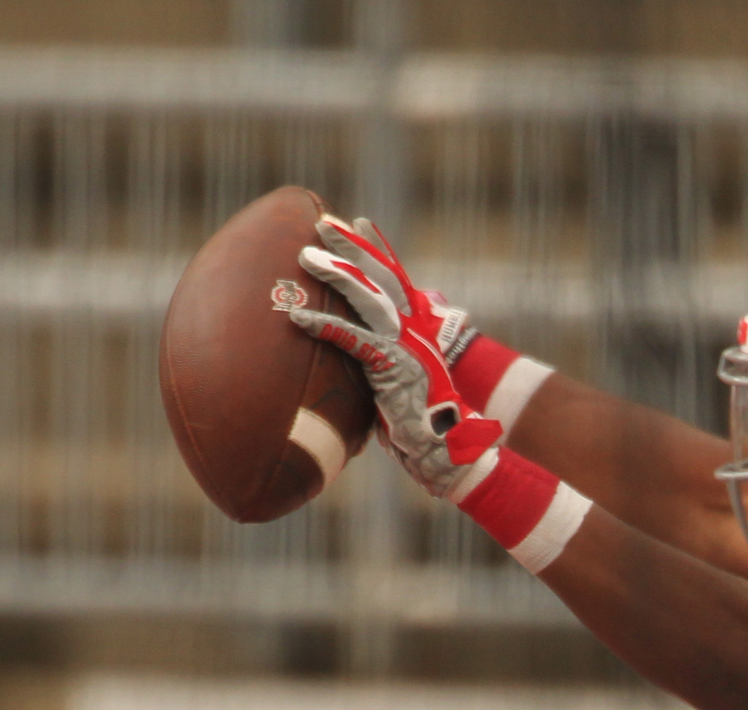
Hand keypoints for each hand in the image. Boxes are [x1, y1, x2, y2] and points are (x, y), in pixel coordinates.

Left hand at [294, 233, 590, 573]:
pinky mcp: (393, 367)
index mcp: (417, 328)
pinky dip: (324, 327)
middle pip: (380, 276)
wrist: (450, 450)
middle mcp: (413, 329)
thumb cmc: (423, 424)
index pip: (396, 277)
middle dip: (351, 246)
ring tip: (306, 256)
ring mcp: (405, 345)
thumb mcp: (402, 383)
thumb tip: (361, 360)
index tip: (357, 222)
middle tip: (322, 221)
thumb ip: (383, 362)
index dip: (376, 248)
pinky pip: (352, 340)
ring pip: (368, 297)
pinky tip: (297, 318)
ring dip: (337, 273)